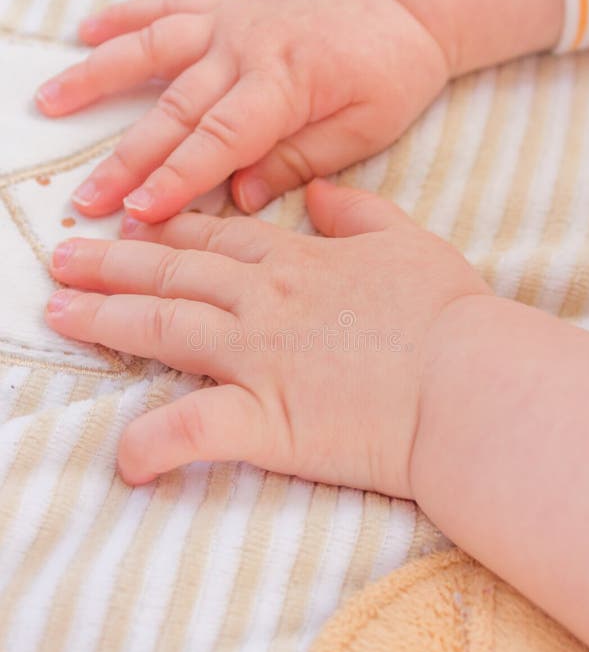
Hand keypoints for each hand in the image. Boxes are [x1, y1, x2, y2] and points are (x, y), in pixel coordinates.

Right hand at [35, 0, 447, 220]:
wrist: (403, 7)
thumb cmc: (390, 74)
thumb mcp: (362, 131)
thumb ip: (297, 162)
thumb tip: (238, 201)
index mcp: (284, 82)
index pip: (220, 139)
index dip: (178, 179)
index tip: (138, 214)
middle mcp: (246, 47)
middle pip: (175, 109)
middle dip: (128, 159)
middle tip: (87, 201)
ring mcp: (232, 23)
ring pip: (153, 49)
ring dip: (98, 77)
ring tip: (49, 103)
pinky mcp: (227, 9)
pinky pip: (167, 8)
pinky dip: (125, 18)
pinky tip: (86, 31)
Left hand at [45, 181, 488, 495]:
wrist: (468, 383)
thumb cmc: (447, 315)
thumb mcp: (407, 240)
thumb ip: (358, 210)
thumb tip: (320, 193)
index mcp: (296, 262)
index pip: (214, 238)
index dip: (166, 230)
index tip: (128, 225)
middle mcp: (263, 301)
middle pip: (172, 272)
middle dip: (111, 262)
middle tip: (61, 259)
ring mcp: (257, 357)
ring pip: (163, 326)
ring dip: (105, 318)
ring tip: (58, 311)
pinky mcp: (265, 420)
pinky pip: (192, 429)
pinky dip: (154, 443)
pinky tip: (125, 458)